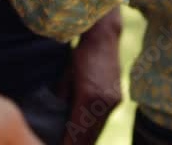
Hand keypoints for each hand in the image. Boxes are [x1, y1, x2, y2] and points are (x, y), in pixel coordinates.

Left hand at [61, 9, 123, 144]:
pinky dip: (92, 130)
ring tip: (70, 142)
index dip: (67, 143)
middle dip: (75, 144)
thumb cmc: (80, 53)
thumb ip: (60, 97)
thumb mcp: (65, 75)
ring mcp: (114, 101)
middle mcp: (105, 102)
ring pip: (97, 131)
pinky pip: (102, 122)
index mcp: (89, 96)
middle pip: (89, 136)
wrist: (104, 38)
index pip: (77, 131)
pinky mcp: (117, 99)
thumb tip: (54, 118)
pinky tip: (83, 134)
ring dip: (84, 140)